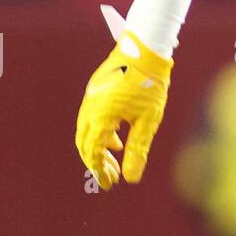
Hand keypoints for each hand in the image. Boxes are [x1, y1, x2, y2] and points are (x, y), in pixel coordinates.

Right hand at [75, 30, 172, 188]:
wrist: (146, 49)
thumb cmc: (150, 84)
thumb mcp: (148, 121)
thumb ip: (138, 150)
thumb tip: (131, 178)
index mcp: (101, 117)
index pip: (93, 152)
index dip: (99, 172)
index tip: (110, 185)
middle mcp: (90, 107)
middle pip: (84, 144)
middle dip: (96, 163)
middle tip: (111, 178)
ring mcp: (90, 97)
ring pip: (85, 131)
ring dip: (97, 149)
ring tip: (114, 162)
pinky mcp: (95, 91)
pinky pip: (90, 118)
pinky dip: (100, 133)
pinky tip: (116, 140)